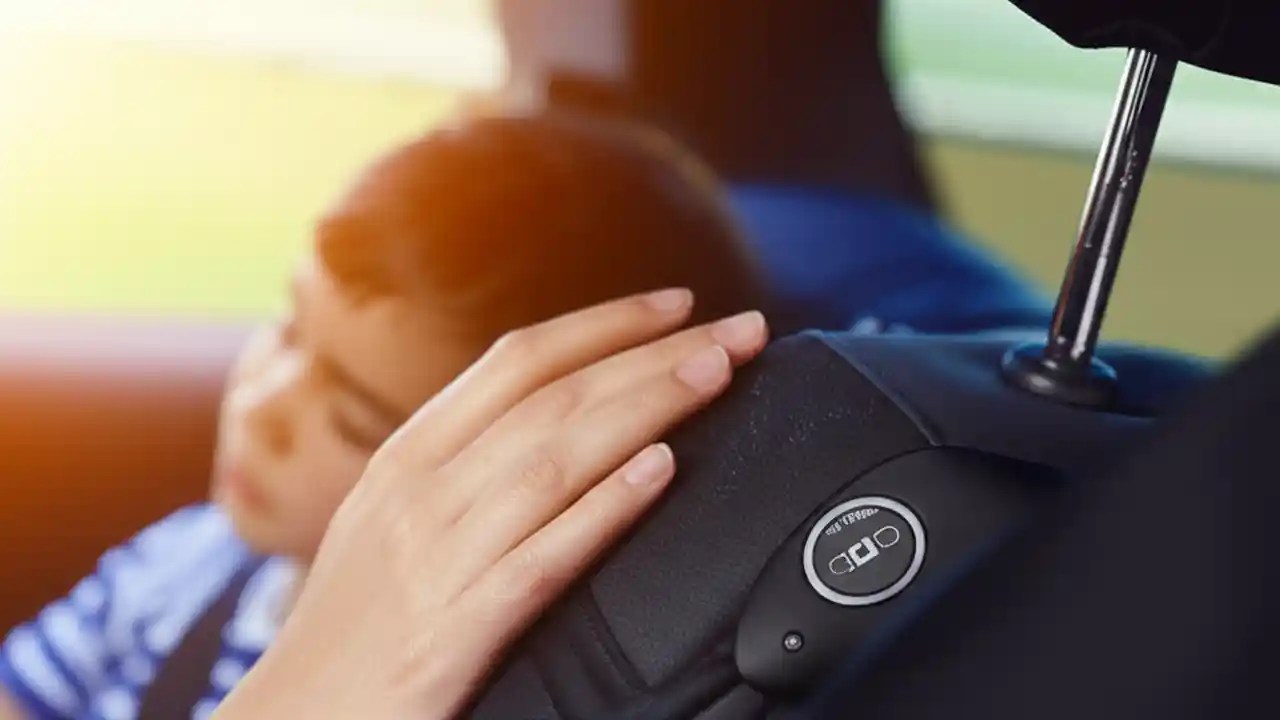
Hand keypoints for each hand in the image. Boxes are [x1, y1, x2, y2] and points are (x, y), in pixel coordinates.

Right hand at [215, 290, 768, 718]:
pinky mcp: (455, 633)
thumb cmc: (355, 622)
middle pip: (555, 397)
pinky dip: (602, 509)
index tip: (678, 302)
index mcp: (410, 456)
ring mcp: (439, 558)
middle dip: (655, 353)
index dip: (606, 323)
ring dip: (648, 407)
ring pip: (557, 458)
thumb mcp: (394, 518)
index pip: (518, 360)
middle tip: (740, 329)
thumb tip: (557, 417)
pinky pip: (541, 558)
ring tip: (718, 375)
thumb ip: (464, 464)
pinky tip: (659, 474)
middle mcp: (424, 491)